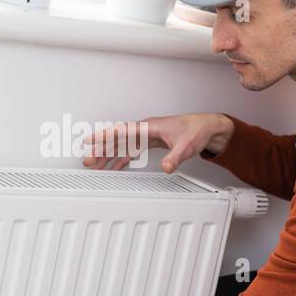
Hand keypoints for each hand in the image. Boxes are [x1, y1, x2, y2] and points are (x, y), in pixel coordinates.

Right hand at [82, 113, 234, 172]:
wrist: (206, 127)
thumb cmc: (196, 130)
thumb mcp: (186, 146)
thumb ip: (174, 158)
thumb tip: (166, 168)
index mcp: (149, 127)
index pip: (122, 131)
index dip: (105, 136)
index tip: (90, 140)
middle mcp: (144, 130)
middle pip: (118, 140)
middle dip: (102, 150)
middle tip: (88, 160)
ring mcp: (146, 136)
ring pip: (122, 146)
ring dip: (109, 155)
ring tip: (95, 165)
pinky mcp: (150, 142)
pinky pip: (130, 151)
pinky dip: (121, 159)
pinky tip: (114, 167)